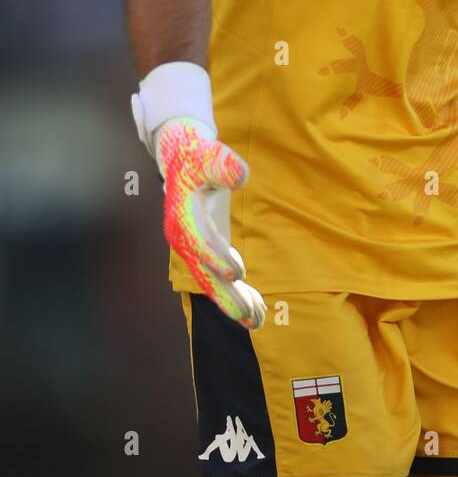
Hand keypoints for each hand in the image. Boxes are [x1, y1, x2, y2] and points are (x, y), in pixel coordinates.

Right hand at [156, 116, 265, 329]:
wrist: (183, 163)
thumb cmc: (197, 158)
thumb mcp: (208, 154)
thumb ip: (222, 163)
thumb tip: (241, 175)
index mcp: (182, 216)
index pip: (198, 241)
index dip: (216, 257)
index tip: (237, 273)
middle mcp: (184, 239)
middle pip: (203, 272)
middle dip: (224, 296)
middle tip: (246, 314)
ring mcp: (193, 250)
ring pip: (212, 282)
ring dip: (233, 303)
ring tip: (257, 321)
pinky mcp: (205, 253)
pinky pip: (219, 278)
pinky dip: (238, 294)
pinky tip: (257, 310)